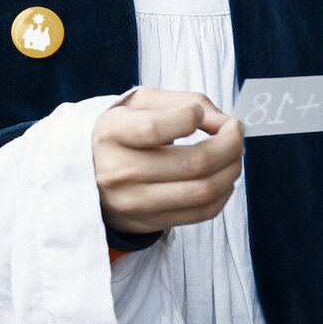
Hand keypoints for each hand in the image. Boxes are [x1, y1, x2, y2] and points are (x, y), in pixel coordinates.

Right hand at [94, 88, 245, 234]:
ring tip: (233, 153)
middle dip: (230, 143)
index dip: (189, 117)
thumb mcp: (140, 103)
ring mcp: (133, 202)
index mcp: (111, 134)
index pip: (155, 128)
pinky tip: (222, 176)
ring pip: (204, 191)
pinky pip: (203, 212)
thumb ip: (184, 101)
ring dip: (232, 169)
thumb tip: (223, 121)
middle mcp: (118, 171)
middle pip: (194, 163)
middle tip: (235, 130)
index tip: (197, 113)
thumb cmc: (121, 132)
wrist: (87, 174)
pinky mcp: (148, 222)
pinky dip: (224, 192)